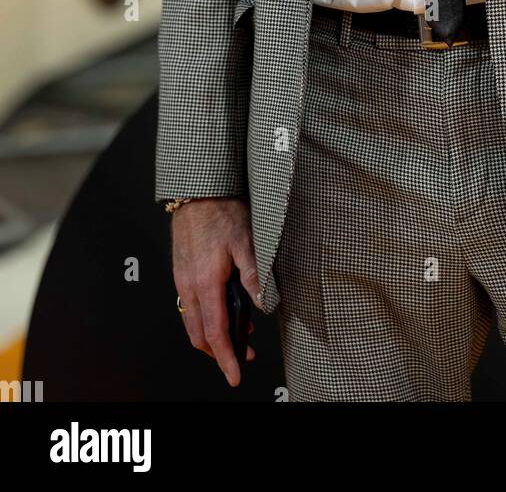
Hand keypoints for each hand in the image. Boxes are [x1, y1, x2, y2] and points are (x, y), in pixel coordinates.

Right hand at [171, 197, 263, 385]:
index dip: (226, 358)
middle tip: (243, 355)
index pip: (215, 333)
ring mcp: (182, 280)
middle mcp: (189, 285)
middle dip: (219, 352)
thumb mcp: (246, 241)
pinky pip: (190, 306)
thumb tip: (263, 303)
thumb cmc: (221, 210)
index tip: (235, 374)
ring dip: (212, 336)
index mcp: (206, 282)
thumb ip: (254, 274)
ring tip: (239, 332)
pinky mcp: (181, 272)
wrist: (197, 191)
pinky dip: (205, 318)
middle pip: (199, 335)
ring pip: (193, 322)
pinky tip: (223, 309)